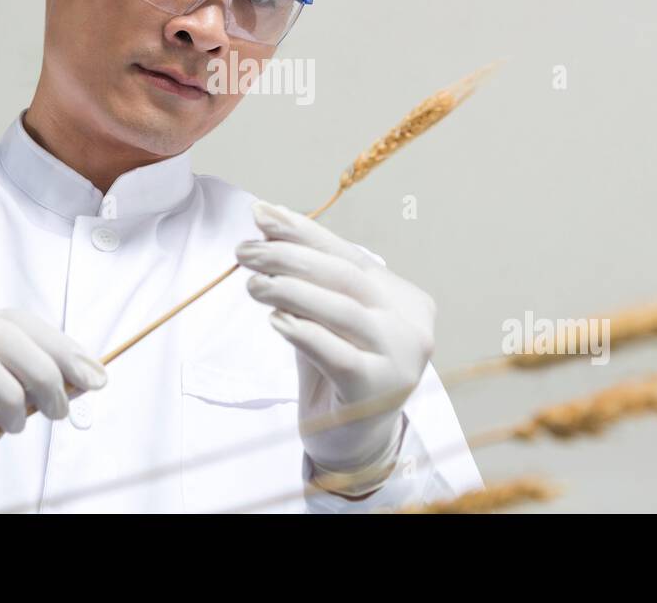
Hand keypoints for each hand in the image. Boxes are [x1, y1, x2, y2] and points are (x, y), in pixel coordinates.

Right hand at [0, 308, 106, 512]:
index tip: (94, 377)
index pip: (22, 322)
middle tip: (59, 409)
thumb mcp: (5, 402)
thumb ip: (38, 383)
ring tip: (12, 424)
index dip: (62, 347)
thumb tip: (87, 377)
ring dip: (10, 399)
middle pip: (5, 334)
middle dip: (45, 373)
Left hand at [235, 200, 434, 486]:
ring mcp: (400, 359)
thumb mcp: (324, 319)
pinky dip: (304, 333)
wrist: (352, 443)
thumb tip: (267, 221)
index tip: (262, 214)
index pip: (349, 255)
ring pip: (342, 310)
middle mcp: (411, 326)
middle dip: (290, 256)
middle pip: (345, 278)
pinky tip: (276, 320)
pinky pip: (337, 354)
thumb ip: (307, 277)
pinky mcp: (376, 390)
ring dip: (290, 290)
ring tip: (252, 283)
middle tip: (245, 250)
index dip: (304, 232)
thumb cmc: (336, 373)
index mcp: (405, 299)